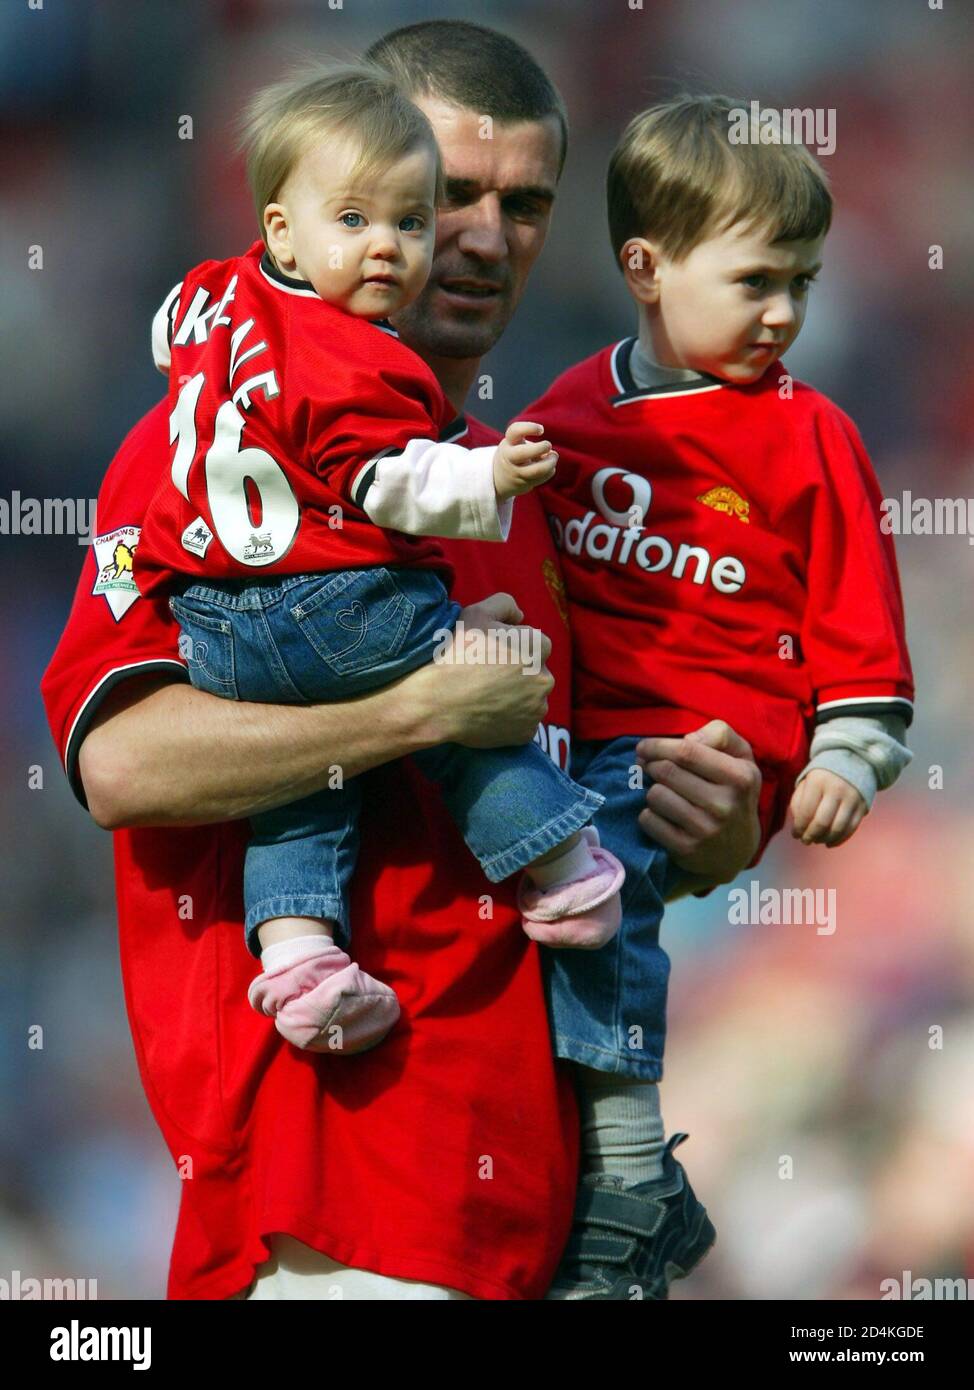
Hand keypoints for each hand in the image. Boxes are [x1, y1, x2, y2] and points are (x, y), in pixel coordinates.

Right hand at [422, 591, 553, 748]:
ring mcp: (537, 708)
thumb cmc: (456, 654)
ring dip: (516, 695)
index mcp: (538, 647)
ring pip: (530, 697)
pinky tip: (488, 713)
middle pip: (535, 671)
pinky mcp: (527, 733)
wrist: (437, 702)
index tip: (491, 653)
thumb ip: (504, 604)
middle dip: (518, 671)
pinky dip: (510, 719)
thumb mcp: (476, 612)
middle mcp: (545, 678)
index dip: (513, 645)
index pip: (535, 642)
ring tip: (485, 695)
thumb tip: (519, 617)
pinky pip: (523, 722)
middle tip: (487, 675)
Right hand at [493, 421, 557, 500]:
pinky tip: (549, 468)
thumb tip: (553, 454)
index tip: (541, 430)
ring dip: (549, 463)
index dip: (530, 428)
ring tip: (554, 457)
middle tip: (548, 445)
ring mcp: (517, 472)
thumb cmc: (514, 454)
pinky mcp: (524, 483)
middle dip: (540, 448)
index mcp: (508, 443)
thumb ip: (534, 446)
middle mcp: (510, 458)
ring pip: (536, 470)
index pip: (515, 431)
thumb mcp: (517, 444)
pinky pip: (541, 477)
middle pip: (522, 453)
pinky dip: (549, 471)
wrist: (499, 478)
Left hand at [635, 720, 761, 883]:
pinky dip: (649, 814)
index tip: (644, 747)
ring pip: (655, 795)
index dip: (658, 746)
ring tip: (664, 794)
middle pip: (666, 772)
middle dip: (651, 766)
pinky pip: (648, 820)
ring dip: (652, 790)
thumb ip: (720, 735)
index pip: (687, 752)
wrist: (737, 850)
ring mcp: (705, 830)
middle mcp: (724, 805)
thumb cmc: (733, 792)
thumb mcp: (741, 758)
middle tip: (650, 768)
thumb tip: (687, 740)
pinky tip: (663, 815)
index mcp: (740, 777)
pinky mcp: (686, 849)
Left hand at [789, 769, 866, 846]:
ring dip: (825, 839)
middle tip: (805, 841)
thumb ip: (798, 803)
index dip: (799, 827)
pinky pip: (851, 829)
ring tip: (817, 840)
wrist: (852, 762)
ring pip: (838, 828)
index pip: (806, 812)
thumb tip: (798, 827)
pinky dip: (839, 840)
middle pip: (822, 822)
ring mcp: (852, 798)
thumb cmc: (822, 777)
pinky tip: (829, 843)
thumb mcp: (806, 783)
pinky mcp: (863, 806)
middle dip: (811, 835)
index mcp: (818, 781)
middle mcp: (837, 789)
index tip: (795, 834)